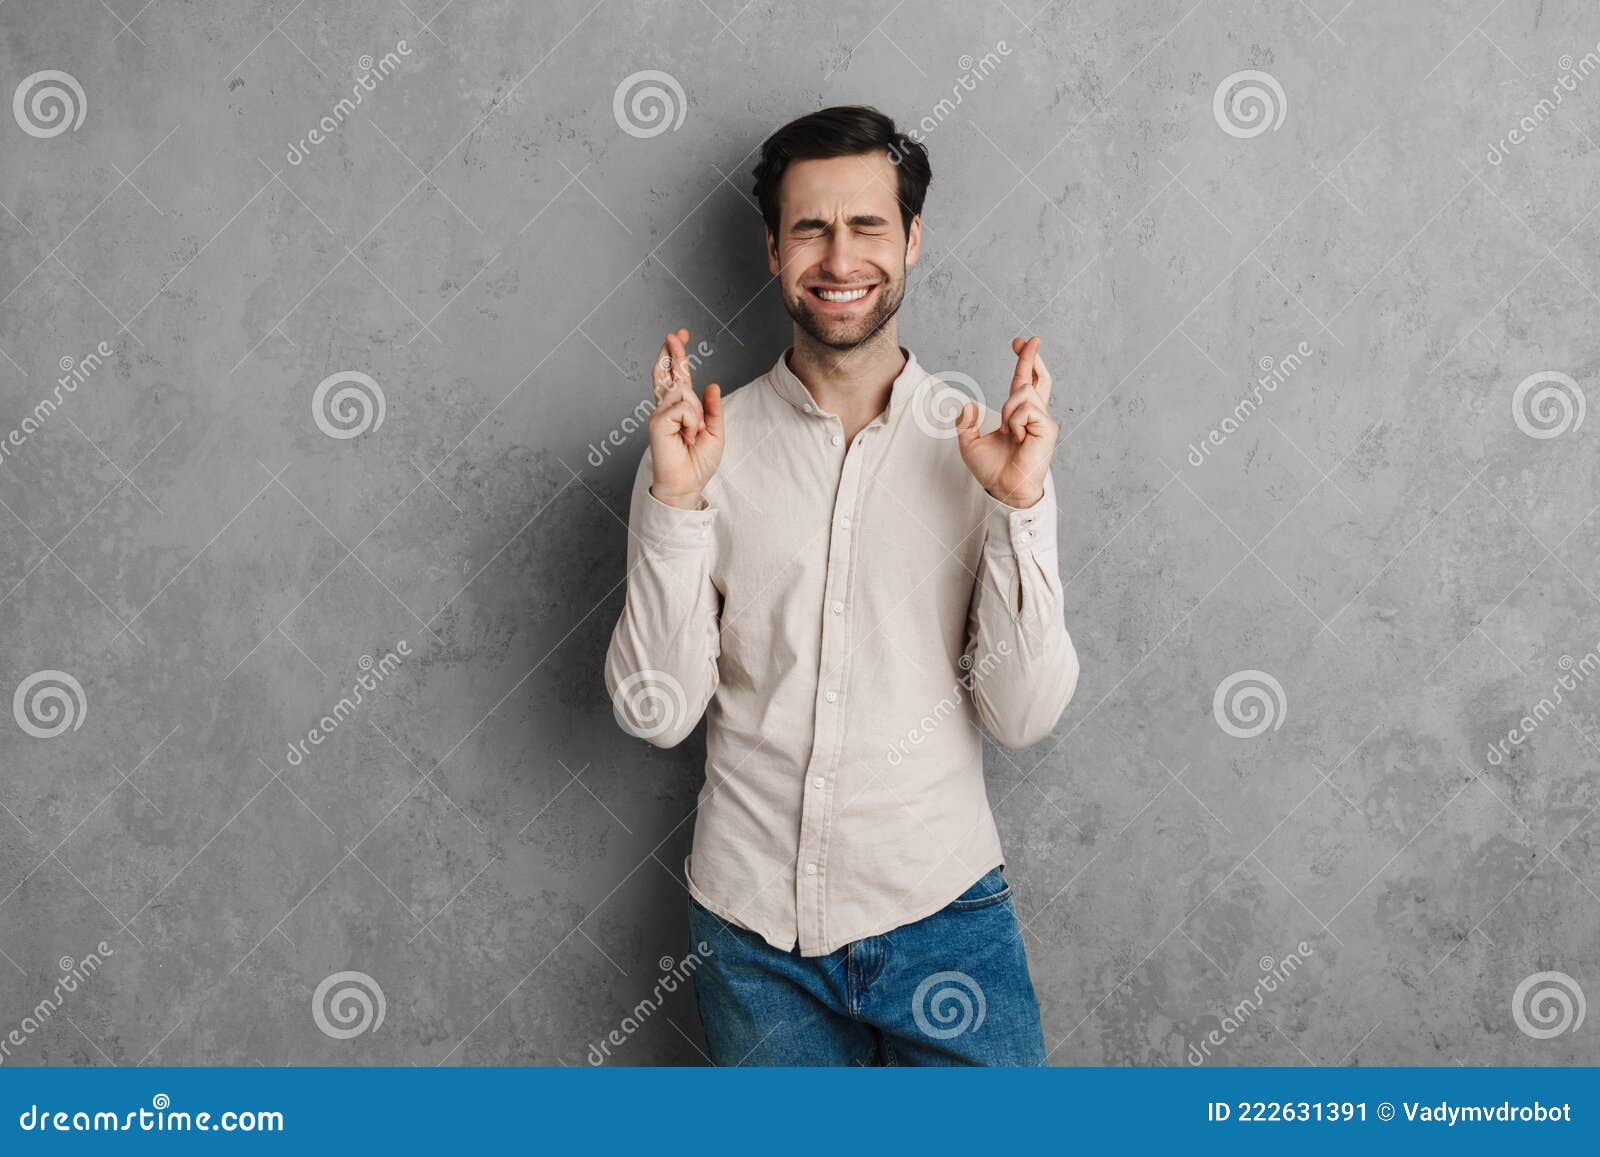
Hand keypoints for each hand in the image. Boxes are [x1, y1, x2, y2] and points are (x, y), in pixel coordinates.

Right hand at [647, 328, 723, 508]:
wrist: (687, 484)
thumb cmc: (698, 463)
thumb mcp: (715, 432)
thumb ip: (712, 408)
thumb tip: (711, 384)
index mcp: (681, 409)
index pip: (679, 377)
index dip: (678, 356)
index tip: (680, 335)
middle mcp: (667, 408)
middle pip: (668, 373)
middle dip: (673, 351)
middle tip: (676, 333)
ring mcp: (660, 414)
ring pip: (684, 392)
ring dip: (696, 412)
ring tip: (693, 434)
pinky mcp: (657, 421)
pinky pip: (682, 407)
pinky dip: (692, 421)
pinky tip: (687, 436)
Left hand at [956, 336, 1057, 507]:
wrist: (1003, 489)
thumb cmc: (992, 470)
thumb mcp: (969, 443)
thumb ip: (966, 423)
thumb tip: (969, 405)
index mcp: (1019, 415)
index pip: (1024, 381)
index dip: (1024, 361)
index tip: (1019, 342)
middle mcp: (1035, 414)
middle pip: (1038, 377)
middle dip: (1031, 356)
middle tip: (1029, 339)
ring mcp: (1043, 420)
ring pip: (1022, 393)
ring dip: (1009, 410)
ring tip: (1010, 433)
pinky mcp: (1048, 428)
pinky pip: (1026, 409)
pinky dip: (1016, 421)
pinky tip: (1019, 437)